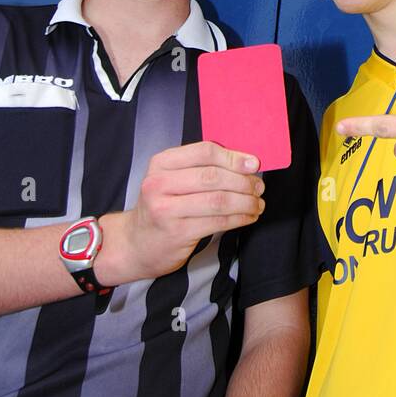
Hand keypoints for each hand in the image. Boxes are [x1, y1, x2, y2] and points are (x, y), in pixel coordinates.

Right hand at [98, 141, 264, 284]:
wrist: (136, 244)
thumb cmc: (162, 207)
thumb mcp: (172, 180)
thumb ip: (201, 168)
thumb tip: (245, 162)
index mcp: (161, 163)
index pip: (204, 152)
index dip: (233, 157)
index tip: (254, 164)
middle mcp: (159, 183)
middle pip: (213, 177)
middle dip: (243, 182)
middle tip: (259, 187)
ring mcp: (166, 209)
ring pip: (218, 201)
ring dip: (246, 202)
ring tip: (257, 203)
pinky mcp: (177, 232)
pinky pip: (218, 222)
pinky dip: (240, 218)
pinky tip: (249, 217)